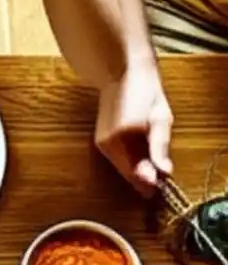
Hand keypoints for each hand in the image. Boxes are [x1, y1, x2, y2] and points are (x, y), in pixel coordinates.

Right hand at [95, 64, 173, 197]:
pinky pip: (116, 158)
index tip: (157, 190)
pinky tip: (137, 154)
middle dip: (142, 178)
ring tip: (149, 165)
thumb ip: (160, 147)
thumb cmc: (145, 92)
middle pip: (126, 173)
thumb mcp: (161, 118)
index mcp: (125, 136)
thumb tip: (163, 172)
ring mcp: (102, 142)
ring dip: (135, 169)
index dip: (148, 184)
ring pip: (120, 167)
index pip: (136, 173)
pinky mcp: (100, 140)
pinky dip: (127, 161)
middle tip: (157, 181)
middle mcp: (108, 142)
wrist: (121, 74)